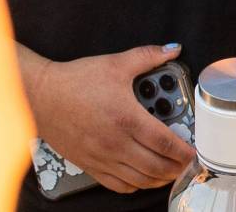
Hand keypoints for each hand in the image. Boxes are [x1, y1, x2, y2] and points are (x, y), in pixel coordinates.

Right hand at [24, 43, 194, 193]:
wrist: (41, 96)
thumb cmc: (76, 81)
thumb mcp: (116, 63)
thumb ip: (148, 56)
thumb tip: (172, 49)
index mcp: (127, 118)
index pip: (165, 143)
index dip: (184, 151)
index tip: (195, 151)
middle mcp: (116, 143)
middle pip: (156, 166)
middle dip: (176, 168)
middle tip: (187, 163)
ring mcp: (102, 157)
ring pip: (139, 179)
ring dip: (158, 179)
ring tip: (170, 171)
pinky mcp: (89, 165)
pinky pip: (117, 185)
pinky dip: (135, 185)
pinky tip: (142, 178)